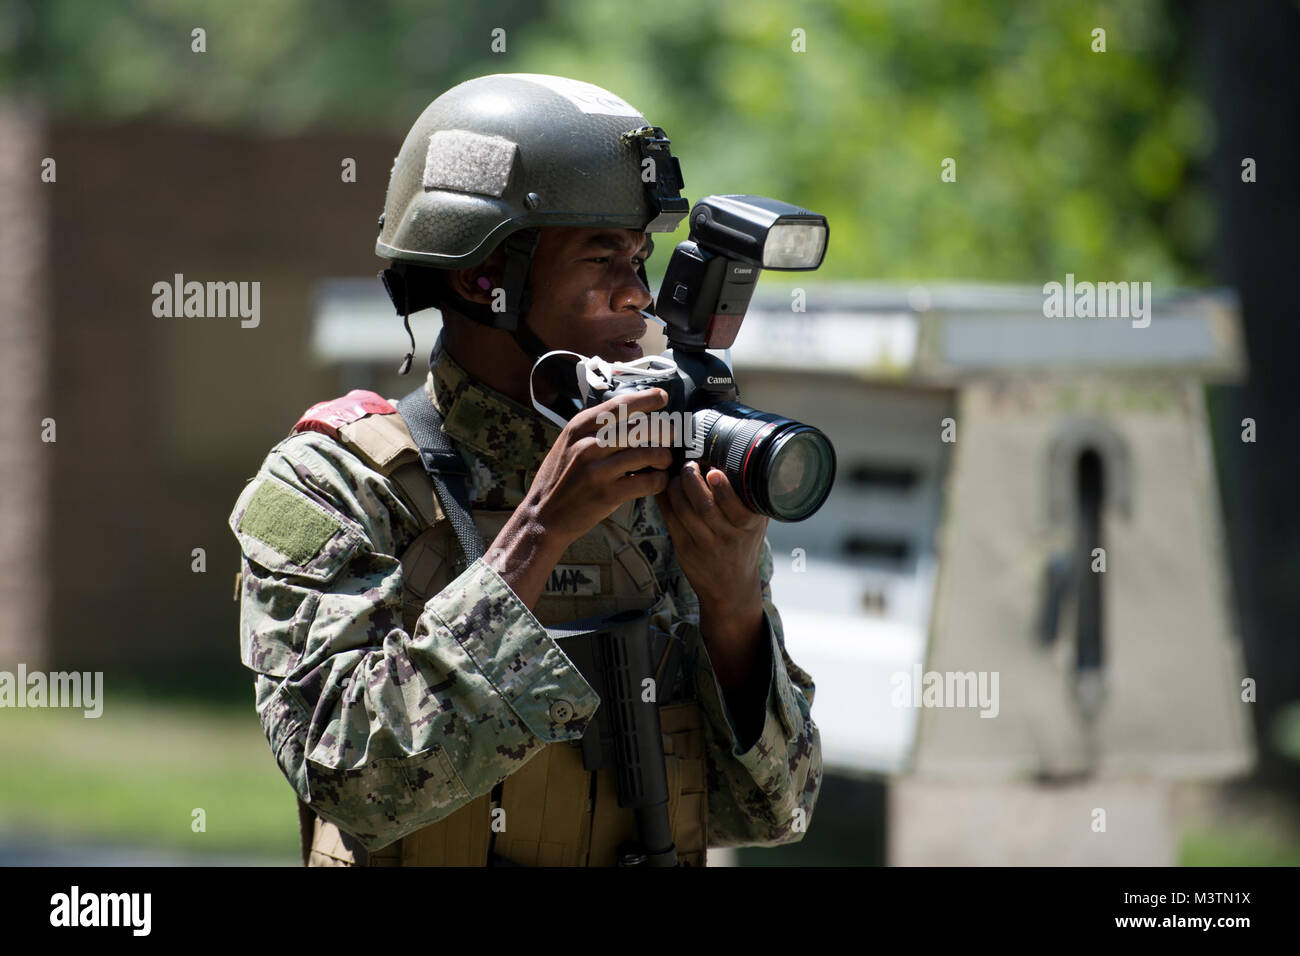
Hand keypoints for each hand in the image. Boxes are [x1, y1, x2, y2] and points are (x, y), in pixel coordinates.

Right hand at [487, 388, 672, 607]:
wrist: (542, 516)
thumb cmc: (559, 479)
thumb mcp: (568, 444)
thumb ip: (593, 429)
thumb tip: (628, 414)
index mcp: (578, 427)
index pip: (619, 405)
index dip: (645, 399)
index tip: (662, 397)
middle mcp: (587, 444)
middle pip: (639, 428)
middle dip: (662, 430)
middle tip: (671, 435)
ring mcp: (597, 470)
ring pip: (647, 454)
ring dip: (664, 457)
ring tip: (666, 460)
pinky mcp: (607, 494)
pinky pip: (646, 482)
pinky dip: (659, 481)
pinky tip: (659, 481)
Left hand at [655, 460, 767, 614]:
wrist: (731, 588)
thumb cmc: (744, 545)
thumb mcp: (758, 524)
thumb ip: (754, 497)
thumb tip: (744, 458)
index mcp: (749, 527)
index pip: (735, 506)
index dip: (722, 488)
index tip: (713, 472)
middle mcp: (727, 537)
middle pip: (704, 506)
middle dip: (691, 480)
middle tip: (689, 465)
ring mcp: (704, 545)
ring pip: (683, 511)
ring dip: (675, 488)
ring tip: (677, 475)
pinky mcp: (684, 550)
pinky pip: (670, 519)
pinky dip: (665, 499)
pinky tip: (665, 487)